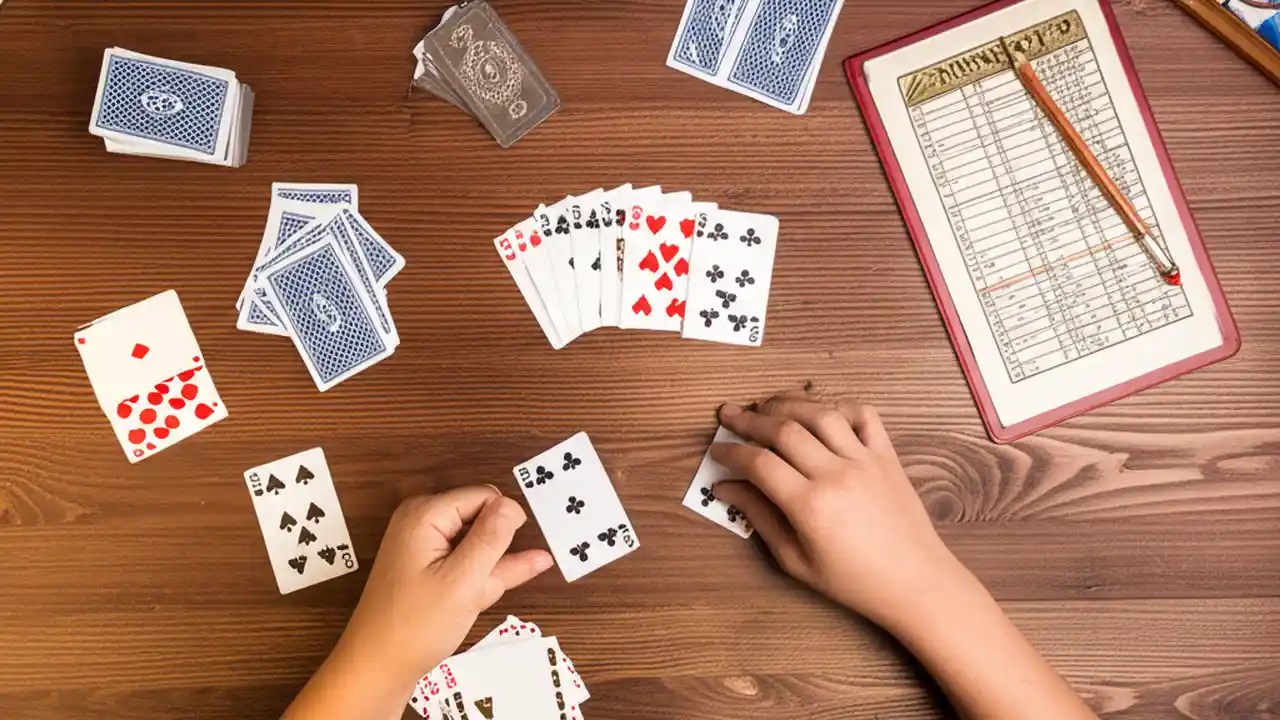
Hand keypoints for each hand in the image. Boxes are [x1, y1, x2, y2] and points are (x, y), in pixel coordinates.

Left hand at [286, 486, 551, 718]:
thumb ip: (490, 540)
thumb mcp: (462, 582)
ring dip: (493, 565)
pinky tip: (526, 566)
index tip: (511, 552)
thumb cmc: (415, 627)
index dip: (505, 522)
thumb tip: (512, 504)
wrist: (377, 668)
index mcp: (425, 515)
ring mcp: (426, 547)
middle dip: (498, 547)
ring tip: (511, 580)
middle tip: (492, 580)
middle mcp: (423, 522)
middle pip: (481, 518)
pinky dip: (486, 572)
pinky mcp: (430, 569)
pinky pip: (467, 562)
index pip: (484, 496)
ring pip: (478, 544)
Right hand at [712, 396, 959, 629]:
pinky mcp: (887, 455)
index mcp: (810, 506)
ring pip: (820, 413)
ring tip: (766, 405)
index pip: (759, 463)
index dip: (731, 452)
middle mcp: (836, 474)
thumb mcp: (796, 560)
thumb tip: (726, 488)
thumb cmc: (853, 581)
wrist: (915, 581)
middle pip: (784, 429)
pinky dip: (839, 406)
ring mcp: (865, 460)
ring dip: (788, 403)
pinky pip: (863, 415)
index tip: (716, 449)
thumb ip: (760, 518)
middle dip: (749, 419)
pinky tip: (820, 413)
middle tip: (729, 415)